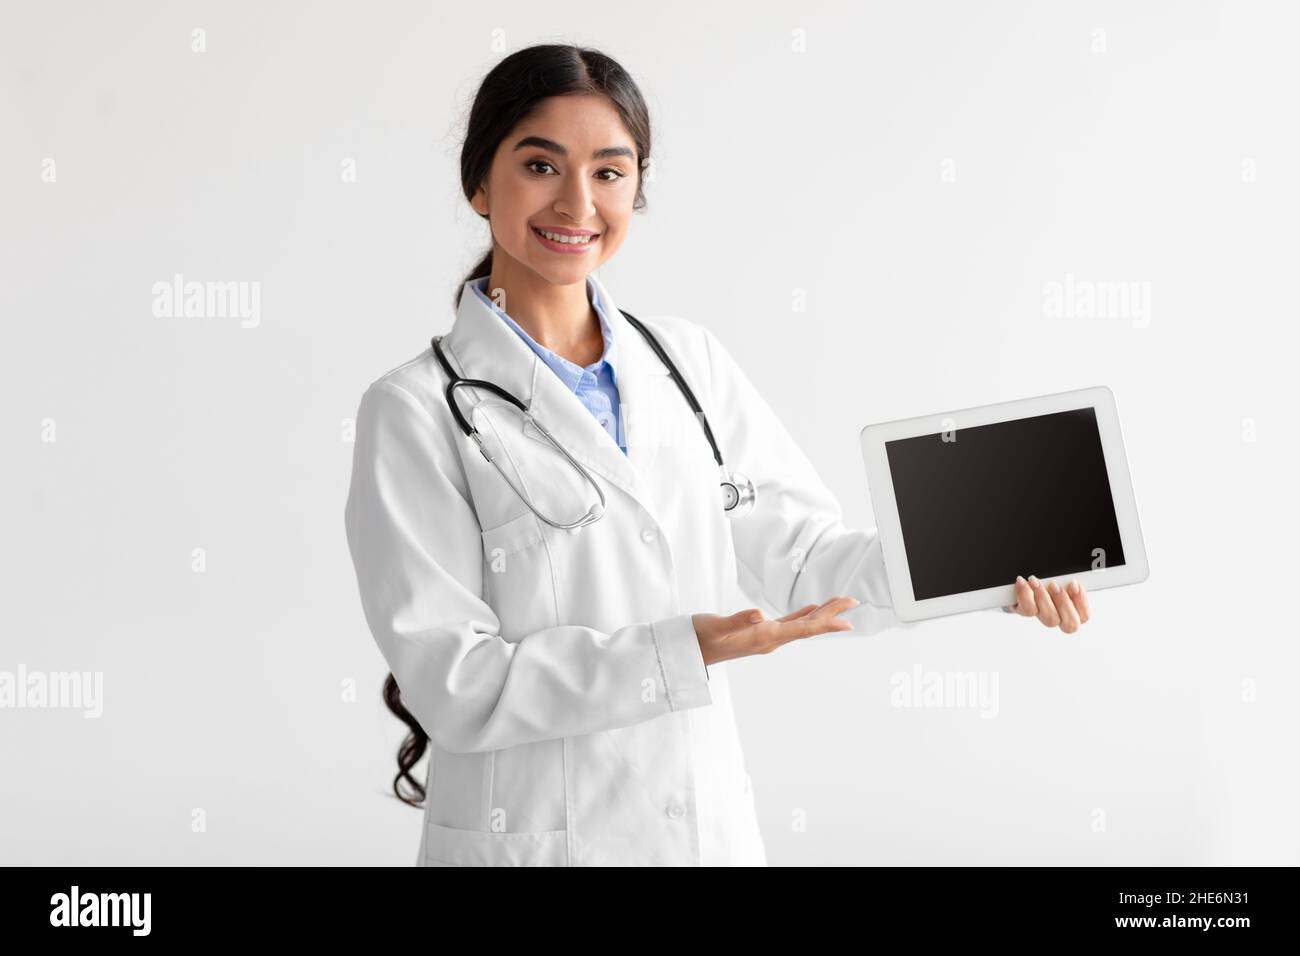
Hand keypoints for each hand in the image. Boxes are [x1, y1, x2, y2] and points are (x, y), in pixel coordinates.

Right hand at [693, 596, 858, 665]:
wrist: (687, 652)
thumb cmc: (698, 638)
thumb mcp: (715, 626)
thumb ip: (736, 621)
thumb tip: (759, 615)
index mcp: (763, 637)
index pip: (802, 630)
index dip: (826, 624)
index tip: (848, 621)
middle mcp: (769, 639)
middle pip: (807, 627)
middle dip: (831, 615)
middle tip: (854, 603)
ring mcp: (765, 638)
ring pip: (800, 625)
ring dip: (821, 615)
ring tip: (839, 605)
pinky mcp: (758, 634)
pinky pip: (788, 625)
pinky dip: (803, 616)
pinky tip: (810, 611)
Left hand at [1005, 575, 1090, 633]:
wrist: (1015, 580)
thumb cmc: (1043, 576)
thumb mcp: (1059, 575)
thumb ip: (1068, 578)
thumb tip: (1074, 576)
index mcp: (1071, 607)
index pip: (1084, 616)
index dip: (1082, 602)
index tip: (1074, 584)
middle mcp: (1058, 615)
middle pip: (1070, 624)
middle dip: (1064, 603)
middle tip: (1054, 585)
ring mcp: (1041, 615)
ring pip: (1050, 619)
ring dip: (1044, 598)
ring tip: (1035, 581)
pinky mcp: (1024, 611)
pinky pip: (1027, 610)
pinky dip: (1024, 594)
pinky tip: (1022, 581)